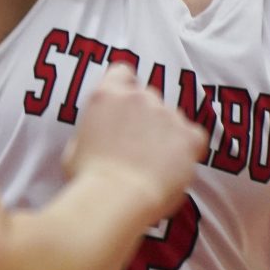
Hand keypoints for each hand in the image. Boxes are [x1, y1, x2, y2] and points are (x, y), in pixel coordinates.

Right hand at [64, 66, 208, 218]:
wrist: (116, 197)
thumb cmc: (89, 178)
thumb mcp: (74, 147)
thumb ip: (93, 131)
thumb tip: (99, 136)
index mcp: (106, 96)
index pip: (122, 72)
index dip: (125, 87)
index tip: (125, 106)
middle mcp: (138, 97)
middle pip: (149, 97)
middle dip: (146, 117)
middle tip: (138, 146)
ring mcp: (166, 114)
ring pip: (172, 118)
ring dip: (166, 134)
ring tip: (156, 164)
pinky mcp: (187, 135)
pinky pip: (195, 136)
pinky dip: (189, 148)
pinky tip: (177, 166)